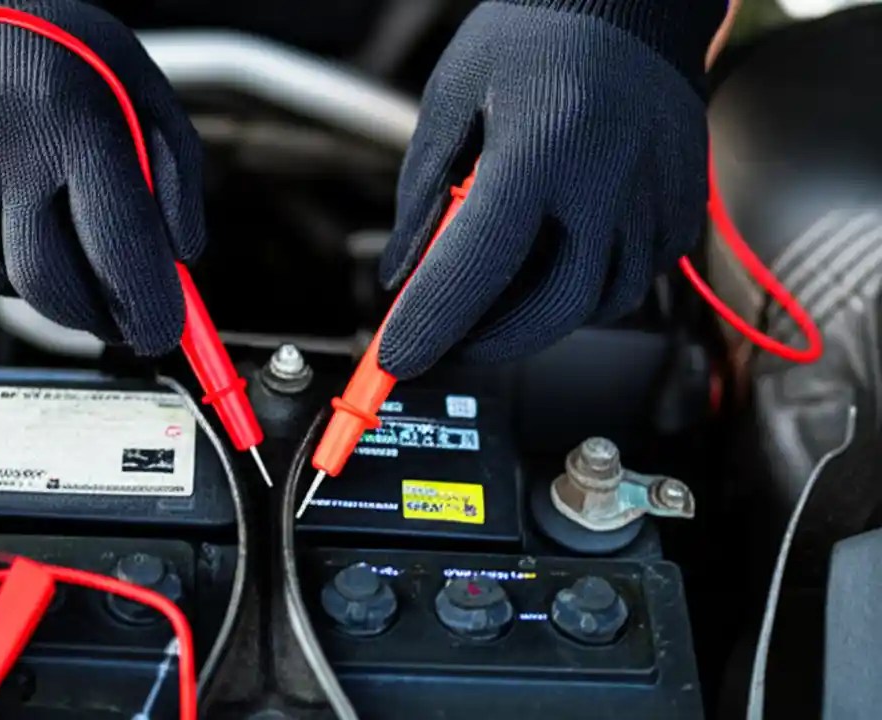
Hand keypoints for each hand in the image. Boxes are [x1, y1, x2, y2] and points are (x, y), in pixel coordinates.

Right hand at [0, 0, 204, 354]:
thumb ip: (176, 179)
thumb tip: (181, 263)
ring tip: (55, 227)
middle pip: (53, 285)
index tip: (164, 332)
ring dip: (46, 284)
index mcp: (73, 126)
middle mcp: (5, 155)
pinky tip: (11, 218)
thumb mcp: (144, 93)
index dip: (146, 305)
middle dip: (95, 316)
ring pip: (7, 283)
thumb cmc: (66, 54)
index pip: (116, 246)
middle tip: (122, 318)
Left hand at [378, 0, 724, 378]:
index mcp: (541, 148)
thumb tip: (402, 277)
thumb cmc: (532, 39)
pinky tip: (553, 259)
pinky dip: (585, 289)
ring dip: (538, 317)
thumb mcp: (450, 102)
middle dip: (491, 341)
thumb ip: (423, 196)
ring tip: (496, 290)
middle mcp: (608, 180)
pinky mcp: (683, 206)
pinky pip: (633, 279)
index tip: (399, 354)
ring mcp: (656, 197)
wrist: (628, 0)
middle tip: (447, 338)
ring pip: (597, 303)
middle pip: (552, 309)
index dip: (432, 321)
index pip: (478, 265)